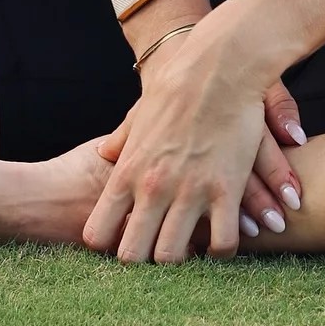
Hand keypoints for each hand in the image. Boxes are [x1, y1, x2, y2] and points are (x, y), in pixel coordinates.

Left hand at [84, 28, 289, 263]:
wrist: (220, 63)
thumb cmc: (179, 82)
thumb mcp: (140, 113)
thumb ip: (120, 140)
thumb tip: (103, 153)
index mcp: (127, 171)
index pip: (98, 234)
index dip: (108, 245)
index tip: (124, 240)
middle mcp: (153, 188)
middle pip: (132, 257)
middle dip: (143, 262)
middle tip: (158, 253)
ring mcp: (189, 191)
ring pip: (173, 258)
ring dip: (181, 260)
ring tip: (189, 251)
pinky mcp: (226, 189)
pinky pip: (221, 243)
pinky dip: (220, 251)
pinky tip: (221, 241)